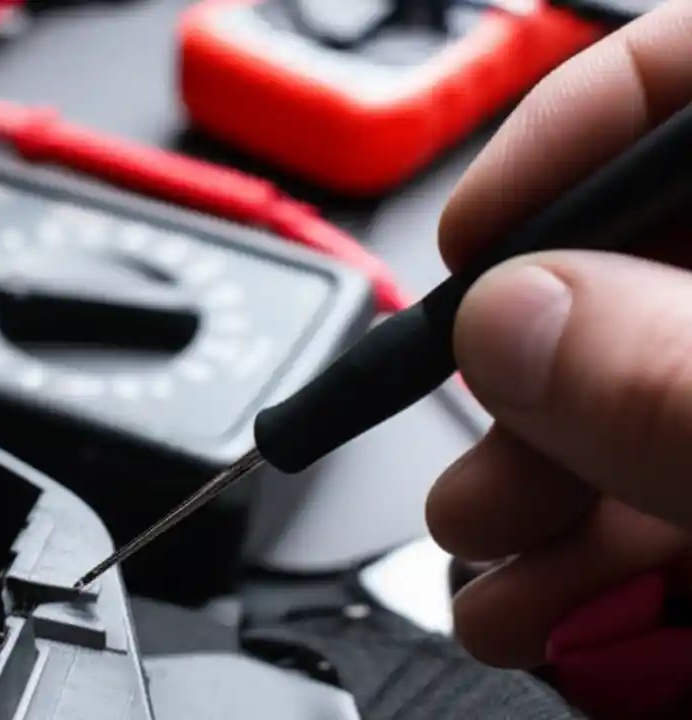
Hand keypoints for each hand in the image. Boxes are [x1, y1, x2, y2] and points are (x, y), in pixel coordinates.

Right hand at [425, 0, 691, 668]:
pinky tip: (556, 613)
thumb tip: (516, 328)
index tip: (470, 247)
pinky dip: (614, 555)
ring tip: (490, 572)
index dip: (565, 136)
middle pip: (650, 254)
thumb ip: (682, 382)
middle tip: (477, 461)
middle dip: (526, 380)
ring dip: (544, 491)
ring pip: (650, 388)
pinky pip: (684, 479)